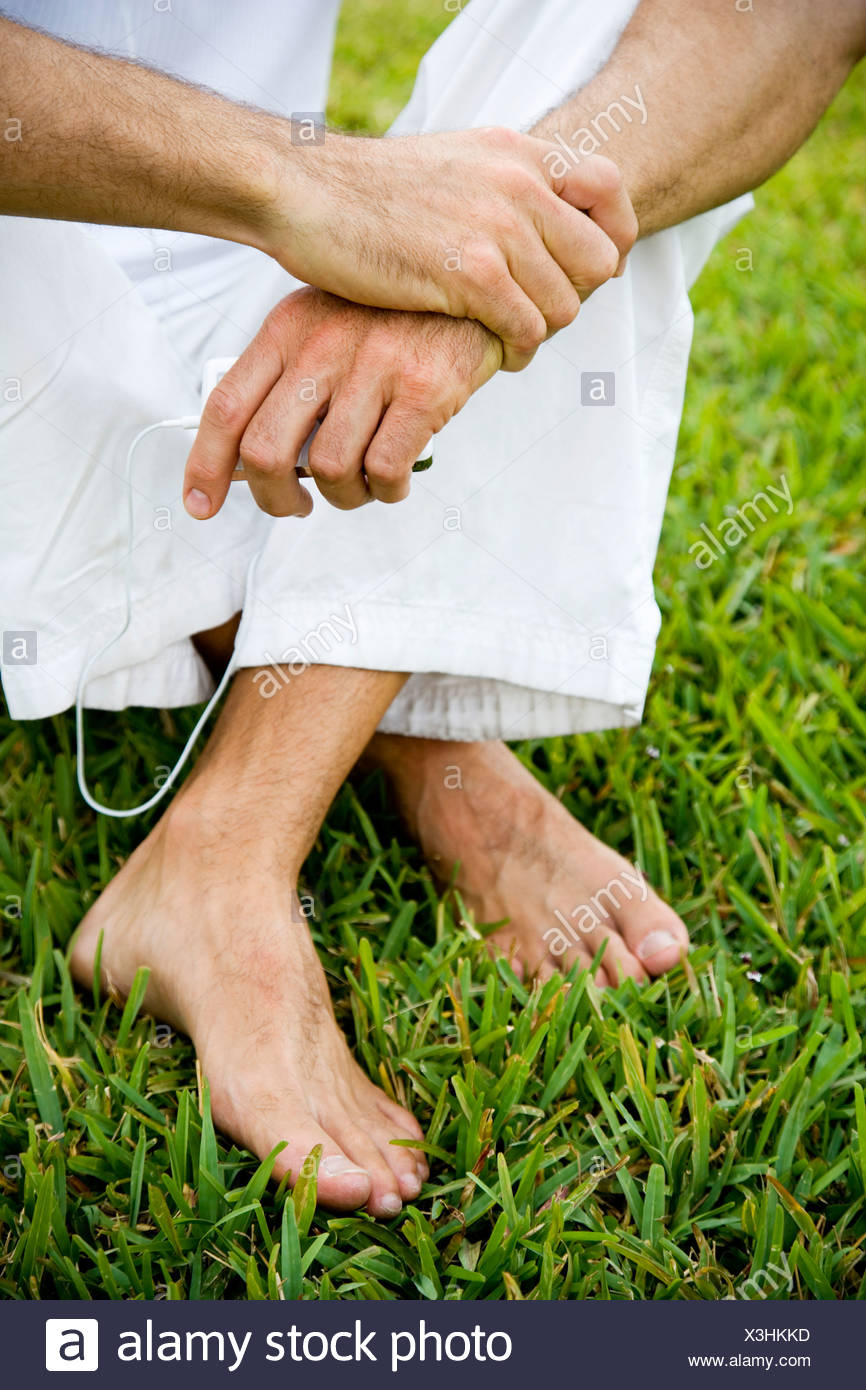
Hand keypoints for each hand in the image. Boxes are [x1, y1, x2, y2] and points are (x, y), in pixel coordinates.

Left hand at [183, 287, 501, 518]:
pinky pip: (384, 471)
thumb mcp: (329, 323)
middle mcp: (323, 345)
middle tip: (295, 506)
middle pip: (266, 452)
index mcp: (288, 328)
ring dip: (342, 497)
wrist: (479, 282)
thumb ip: (292, 378)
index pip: (226, 407)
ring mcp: (373, 366)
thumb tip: (260, 457)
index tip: (202, 503)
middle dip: (275, 499)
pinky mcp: (423, 390)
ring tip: (359, 487)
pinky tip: (393, 481)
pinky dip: (385, 491)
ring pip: (328, 470)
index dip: (206, 466)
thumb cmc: (399, 316)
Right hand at [261, 128, 635, 370]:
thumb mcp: (454, 163)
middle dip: (573, 296)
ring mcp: (498, 227)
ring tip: (509, 340)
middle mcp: (519, 182)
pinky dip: (515, 352)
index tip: (582, 270)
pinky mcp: (471, 272)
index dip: (609, 238)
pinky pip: (526, 329)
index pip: (610, 188)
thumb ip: (503, 183)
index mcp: (519, 150)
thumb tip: (540, 217)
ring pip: (564, 304)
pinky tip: (492, 355)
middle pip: (598, 259)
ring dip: (540, 332)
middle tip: (538, 315)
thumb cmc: (370, 192)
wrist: (306, 194)